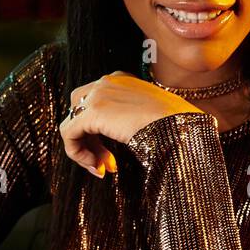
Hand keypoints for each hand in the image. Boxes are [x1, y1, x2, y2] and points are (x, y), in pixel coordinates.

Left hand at [59, 72, 203, 175]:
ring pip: (72, 123)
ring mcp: (98, 94)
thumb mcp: (152, 118)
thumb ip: (131, 121)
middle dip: (89, 140)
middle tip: (106, 164)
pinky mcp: (91, 112)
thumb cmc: (176, 127)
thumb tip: (120, 140)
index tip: (113, 157)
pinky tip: (96, 167)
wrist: (180, 126)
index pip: (96, 102)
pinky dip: (77, 154)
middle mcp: (107, 81)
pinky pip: (69, 134)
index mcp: (122, 80)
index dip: (99, 133)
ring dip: (84, 150)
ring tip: (102, 168)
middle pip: (79, 110)